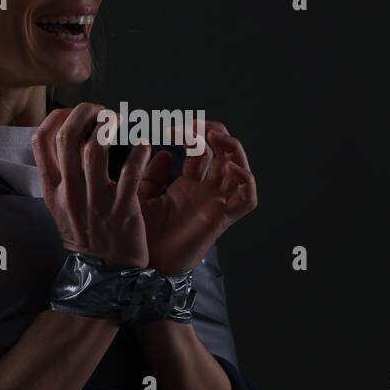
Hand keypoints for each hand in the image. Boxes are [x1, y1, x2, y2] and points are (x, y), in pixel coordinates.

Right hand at [31, 103, 153, 268]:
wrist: (103, 273)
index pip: (41, 141)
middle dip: (85, 113)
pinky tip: (144, 143)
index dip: (57, 117)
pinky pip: (131, 171)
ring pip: (96, 149)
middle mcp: (70, 192)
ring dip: (110, 126)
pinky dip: (139, 151)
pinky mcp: (122, 209)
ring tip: (120, 121)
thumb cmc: (85, 234)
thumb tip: (63, 138)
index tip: (74, 113)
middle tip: (101, 111)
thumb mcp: (59, 206)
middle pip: (68, 137)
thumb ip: (58, 175)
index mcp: (53, 189)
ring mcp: (96, 200)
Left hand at [136, 121, 257, 274]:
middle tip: (192, 125)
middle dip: (212, 131)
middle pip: (224, 151)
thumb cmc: (141, 236)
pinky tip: (230, 167)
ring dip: (231, 148)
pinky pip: (248, 198)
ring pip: (240, 168)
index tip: (167, 128)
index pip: (202, 148)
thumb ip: (150, 175)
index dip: (190, 132)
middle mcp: (206, 190)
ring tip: (213, 136)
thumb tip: (163, 153)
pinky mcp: (222, 219)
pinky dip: (246, 180)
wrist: (143, 265)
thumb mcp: (141, 196)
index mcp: (189, 183)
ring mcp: (216, 202)